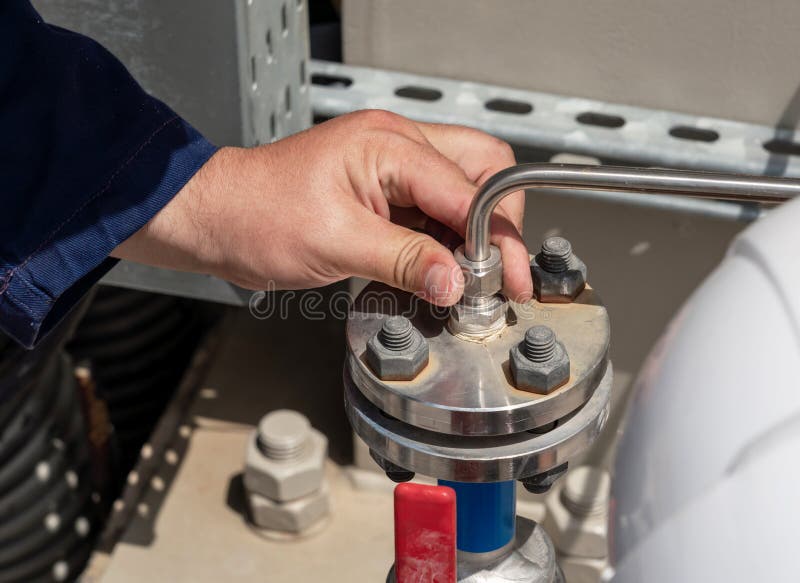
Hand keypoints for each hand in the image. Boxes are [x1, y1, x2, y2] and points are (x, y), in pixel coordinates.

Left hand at [113, 110, 531, 305]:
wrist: (216, 218)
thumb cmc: (256, 215)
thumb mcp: (335, 243)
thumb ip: (404, 261)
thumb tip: (456, 282)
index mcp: (388, 145)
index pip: (468, 187)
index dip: (494, 237)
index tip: (504, 280)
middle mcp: (396, 145)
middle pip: (482, 170)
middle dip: (498, 223)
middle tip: (498, 273)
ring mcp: (390, 165)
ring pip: (462, 191)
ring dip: (471, 236)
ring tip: (466, 281)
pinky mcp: (382, 189)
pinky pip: (432, 209)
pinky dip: (444, 241)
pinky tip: (438, 271)